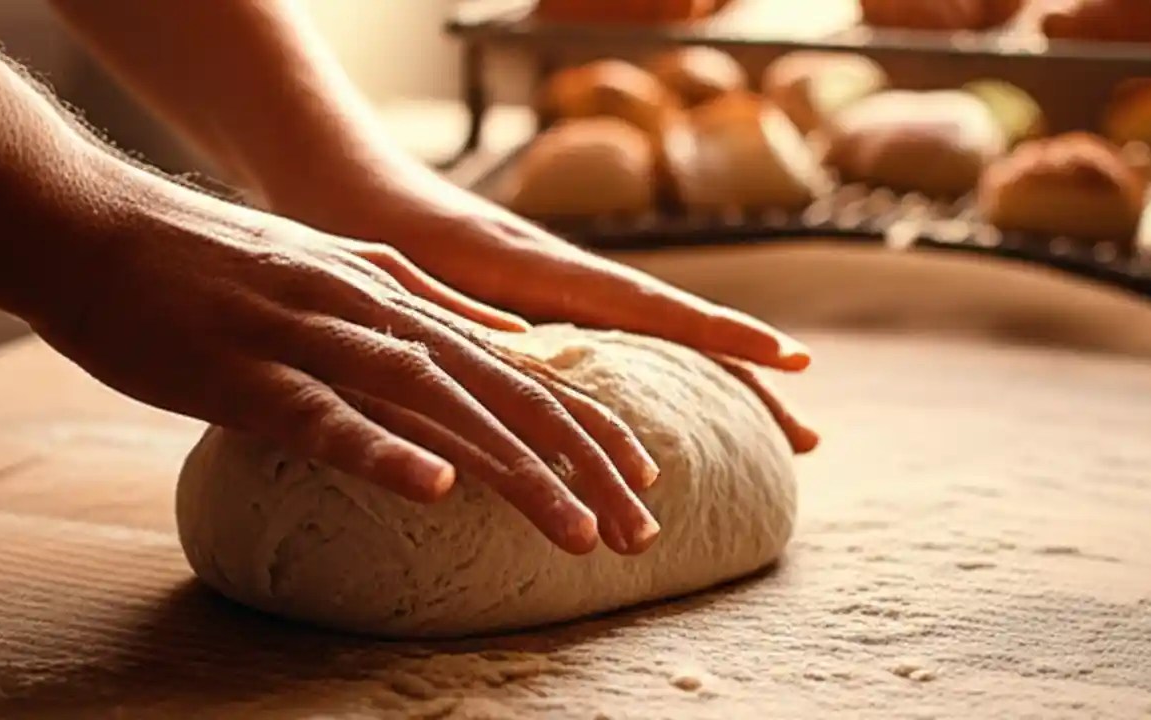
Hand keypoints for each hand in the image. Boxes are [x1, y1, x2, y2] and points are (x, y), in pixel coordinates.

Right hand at [34, 189, 662, 554]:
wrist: (95, 225)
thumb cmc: (216, 263)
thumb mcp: (342, 270)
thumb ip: (428, 303)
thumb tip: (506, 333)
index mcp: (402, 300)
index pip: (519, 369)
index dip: (589, 424)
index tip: (644, 475)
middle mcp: (378, 316)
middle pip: (505, 396)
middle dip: (582, 465)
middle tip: (641, 530)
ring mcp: (315, 341)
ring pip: (441, 409)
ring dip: (518, 473)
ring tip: (580, 533)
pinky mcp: (247, 374)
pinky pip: (326, 418)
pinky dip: (385, 451)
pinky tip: (438, 487)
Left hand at [280, 165, 819, 453]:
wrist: (340, 184)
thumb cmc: (364, 230)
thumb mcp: (408, 278)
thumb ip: (462, 317)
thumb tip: (519, 363)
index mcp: (541, 268)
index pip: (649, 304)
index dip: (717, 335)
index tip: (788, 361)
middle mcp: (566, 277)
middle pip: (677, 330)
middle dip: (745, 382)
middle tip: (810, 436)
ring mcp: (562, 289)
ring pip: (658, 339)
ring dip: (717, 385)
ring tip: (777, 431)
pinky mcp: (542, 300)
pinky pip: (623, 340)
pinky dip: (666, 372)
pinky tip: (683, 406)